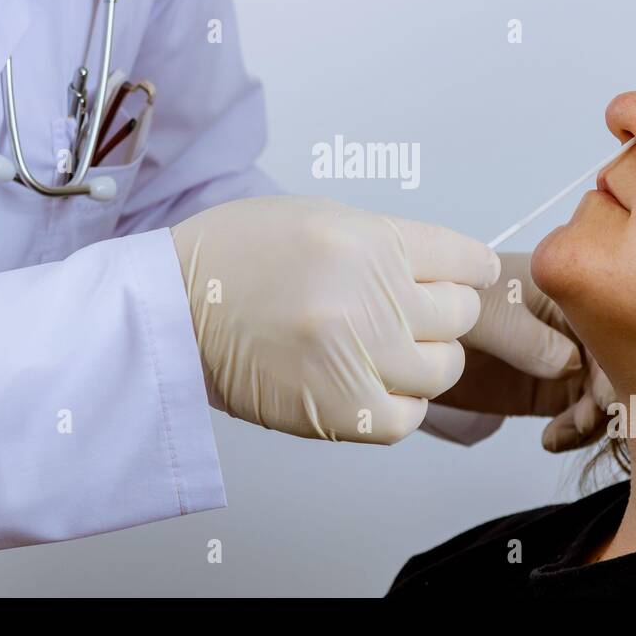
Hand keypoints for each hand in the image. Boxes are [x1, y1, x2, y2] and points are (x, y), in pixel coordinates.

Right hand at [171, 196, 499, 443]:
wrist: (170, 309)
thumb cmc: (236, 259)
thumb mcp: (320, 219)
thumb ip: (388, 244)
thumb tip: (447, 271)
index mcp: (367, 241)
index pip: (465, 260)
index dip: (465, 270)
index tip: (460, 278)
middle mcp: (368, 298)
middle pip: (461, 314)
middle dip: (440, 313)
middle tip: (405, 313)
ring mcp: (356, 358)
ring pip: (443, 367)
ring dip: (423, 360)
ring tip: (384, 350)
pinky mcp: (339, 411)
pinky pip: (409, 416)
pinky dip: (399, 403)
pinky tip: (371, 383)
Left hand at [436, 252, 613, 451]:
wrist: (413, 330)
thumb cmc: (447, 300)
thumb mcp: (487, 312)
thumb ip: (529, 338)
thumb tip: (572, 365)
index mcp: (571, 292)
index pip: (613, 329)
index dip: (616, 364)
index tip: (603, 396)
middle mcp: (577, 326)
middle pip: (618, 365)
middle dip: (609, 397)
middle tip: (583, 421)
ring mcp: (564, 360)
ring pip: (603, 396)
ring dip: (593, 420)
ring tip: (564, 431)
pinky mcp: (548, 390)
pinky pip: (578, 416)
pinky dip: (573, 433)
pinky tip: (550, 440)